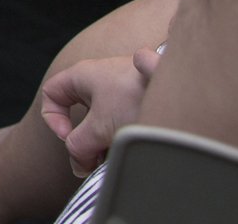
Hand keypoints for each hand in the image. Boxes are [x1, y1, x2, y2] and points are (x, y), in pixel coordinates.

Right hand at [38, 43, 160, 176]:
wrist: (185, 93)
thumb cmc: (138, 99)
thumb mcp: (99, 128)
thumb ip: (78, 147)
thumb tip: (78, 164)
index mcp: (83, 75)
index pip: (52, 93)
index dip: (53, 118)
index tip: (69, 137)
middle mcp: (101, 79)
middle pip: (78, 112)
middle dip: (83, 140)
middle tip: (93, 159)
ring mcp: (122, 91)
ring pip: (101, 121)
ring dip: (103, 143)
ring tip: (115, 158)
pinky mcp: (140, 101)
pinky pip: (121, 121)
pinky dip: (121, 138)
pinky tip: (131, 150)